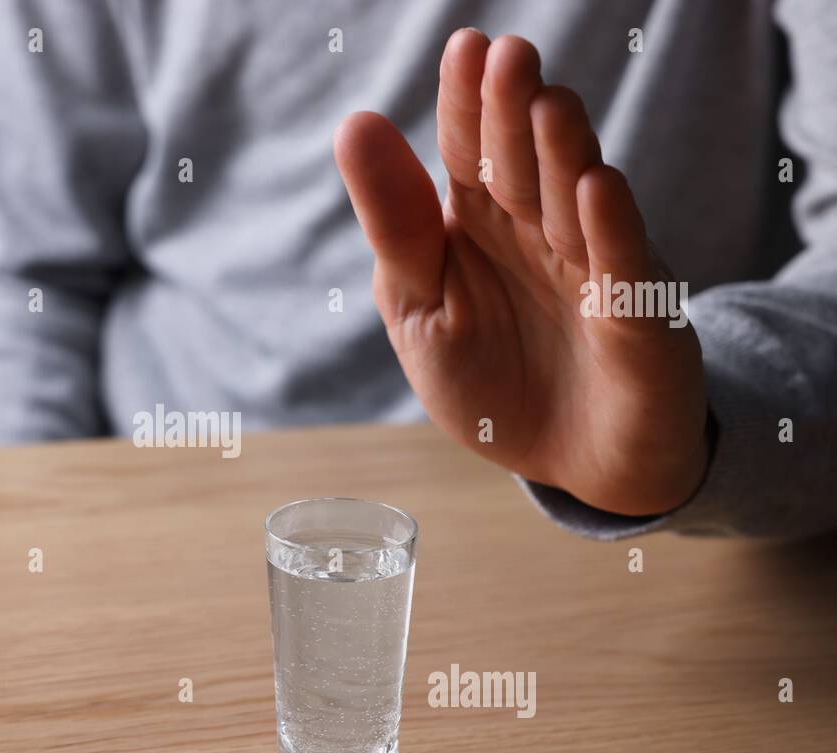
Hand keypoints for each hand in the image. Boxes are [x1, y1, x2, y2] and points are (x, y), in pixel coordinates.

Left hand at [334, 29, 708, 515]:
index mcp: (481, 224)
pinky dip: (610, 231)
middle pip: (522, 165)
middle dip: (512, 113)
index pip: (468, 152)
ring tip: (545, 103)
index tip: (463, 49)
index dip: (465, 104)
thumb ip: (397, 228)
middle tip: (506, 55)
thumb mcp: (420, 307)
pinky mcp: (637, 318)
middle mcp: (540, 231)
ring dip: (561, 154)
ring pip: (574, 202)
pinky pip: (621, 270)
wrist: (570, 464)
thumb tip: (354, 124)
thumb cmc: (490, 382)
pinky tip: (595, 189)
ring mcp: (594, 268)